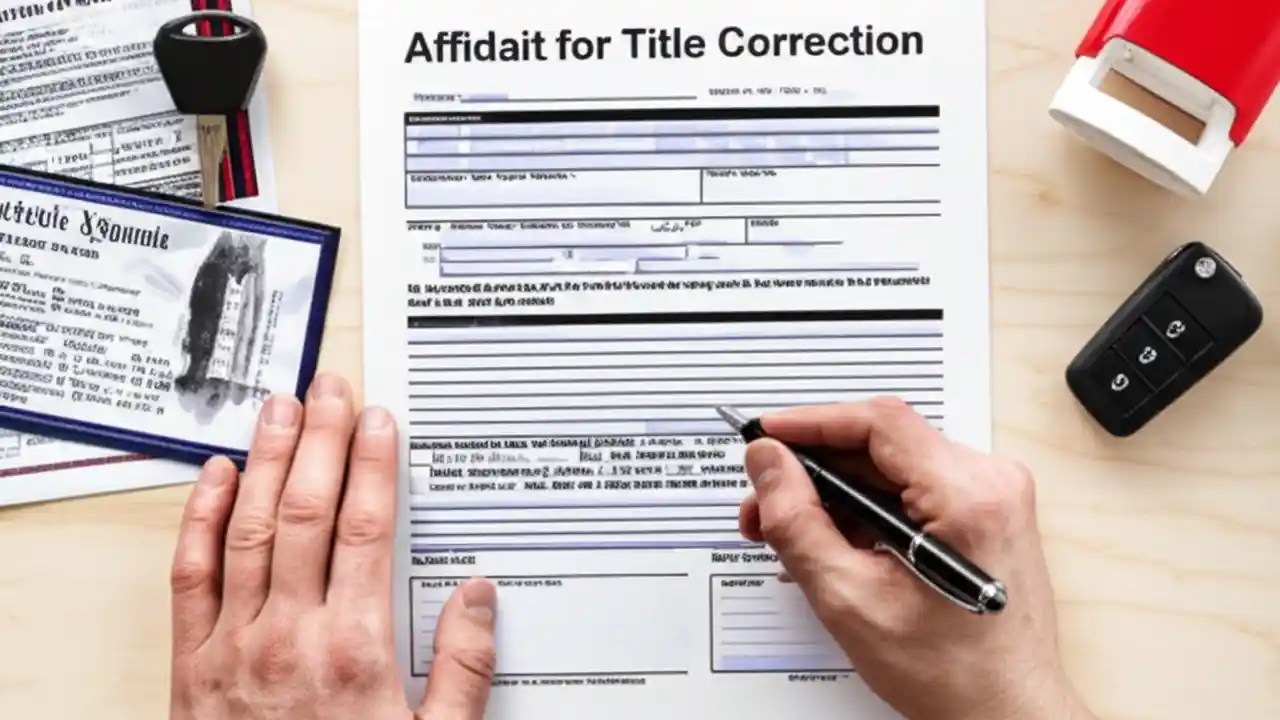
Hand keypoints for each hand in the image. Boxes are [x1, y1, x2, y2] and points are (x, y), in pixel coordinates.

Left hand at [169, 373, 496, 719]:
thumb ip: (464, 669)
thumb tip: (480, 596)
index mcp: (355, 649)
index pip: (364, 529)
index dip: (371, 464)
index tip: (378, 422)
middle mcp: (290, 635)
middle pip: (307, 512)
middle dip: (321, 439)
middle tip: (331, 389)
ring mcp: (234, 645)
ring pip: (249, 528)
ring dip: (267, 460)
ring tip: (279, 408)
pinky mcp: (193, 663)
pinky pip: (189, 575)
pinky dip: (201, 519)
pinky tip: (218, 476)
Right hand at [738, 398, 1094, 719]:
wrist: (1006, 712)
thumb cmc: (955, 675)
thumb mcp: (852, 599)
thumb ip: (798, 522)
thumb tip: (769, 464)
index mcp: (969, 498)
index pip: (878, 424)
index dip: (811, 422)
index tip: (766, 433)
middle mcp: (991, 483)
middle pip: (879, 443)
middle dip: (812, 469)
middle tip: (764, 503)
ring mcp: (992, 496)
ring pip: (890, 465)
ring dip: (835, 491)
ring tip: (791, 531)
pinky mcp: (984, 512)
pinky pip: (910, 487)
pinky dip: (865, 507)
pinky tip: (833, 538)